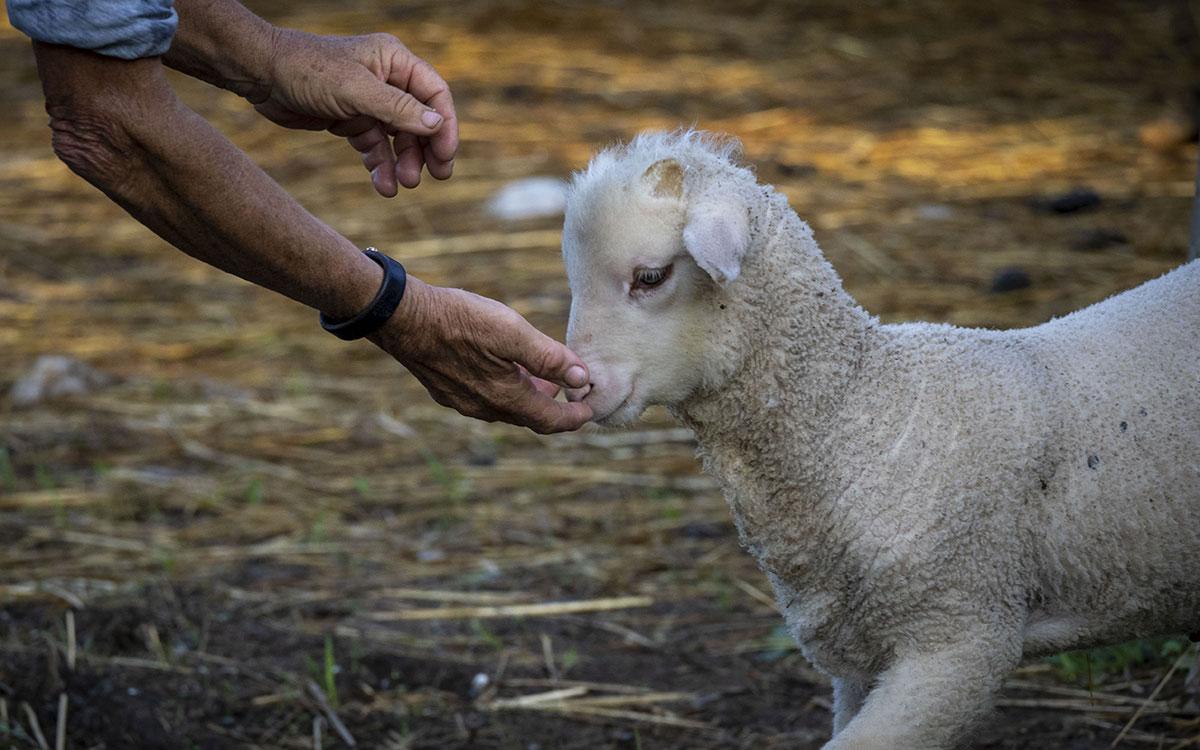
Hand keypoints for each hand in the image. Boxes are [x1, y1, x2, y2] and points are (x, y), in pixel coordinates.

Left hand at [254, 29, 457, 194]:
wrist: (261, 75)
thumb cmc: (306, 70)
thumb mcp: (356, 90)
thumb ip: (398, 108)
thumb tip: (437, 125)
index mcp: (394, 61)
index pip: (435, 94)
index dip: (445, 125)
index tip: (445, 156)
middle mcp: (387, 80)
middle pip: (421, 119)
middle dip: (427, 149)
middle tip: (436, 176)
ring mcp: (370, 102)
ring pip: (399, 138)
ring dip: (404, 162)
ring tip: (405, 184)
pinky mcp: (352, 120)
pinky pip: (375, 147)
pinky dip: (380, 166)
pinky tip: (382, 185)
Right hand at [371, 278, 592, 433]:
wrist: (403, 318)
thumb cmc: (458, 320)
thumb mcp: (512, 332)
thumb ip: (549, 357)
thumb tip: (582, 377)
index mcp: (505, 397)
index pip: (550, 420)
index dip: (574, 417)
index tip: (590, 411)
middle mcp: (484, 407)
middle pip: (528, 417)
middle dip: (552, 407)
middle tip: (570, 391)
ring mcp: (462, 401)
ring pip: (505, 408)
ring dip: (527, 398)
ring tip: (540, 378)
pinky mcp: (445, 390)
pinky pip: (484, 399)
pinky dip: (504, 391)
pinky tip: (502, 370)